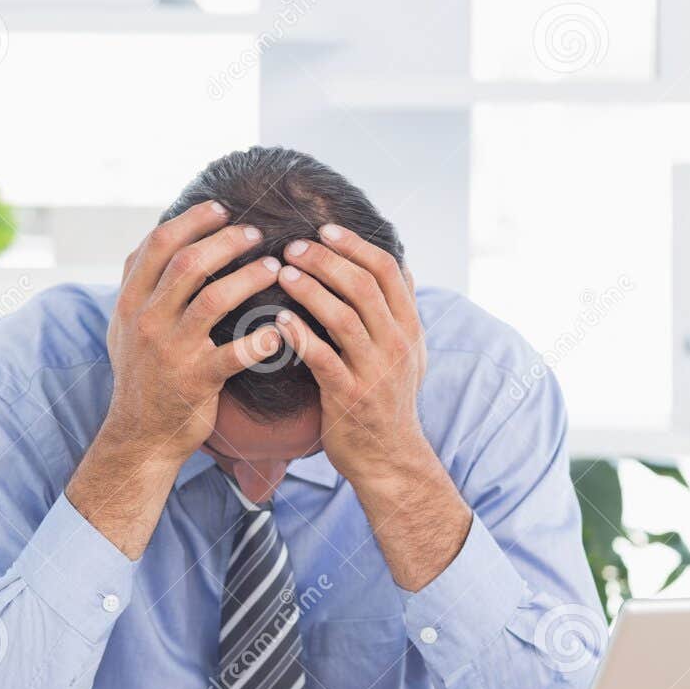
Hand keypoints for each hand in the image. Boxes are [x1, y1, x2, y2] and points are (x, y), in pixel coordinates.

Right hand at [66, 201, 280, 558]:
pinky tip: (280, 329)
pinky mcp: (195, 380)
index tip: (221, 209)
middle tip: (257, 233)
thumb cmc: (140, 377)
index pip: (158, 244)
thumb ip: (137, 285)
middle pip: (187, 263)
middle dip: (226, 241)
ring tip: (275, 267)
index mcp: (129, 302)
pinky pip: (234, 354)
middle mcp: (145, 321)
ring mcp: (170, 351)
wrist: (139, 436)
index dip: (191, 220)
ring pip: (212, 299)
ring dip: (249, 278)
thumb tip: (154, 239)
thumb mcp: (123, 327)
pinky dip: (261, 340)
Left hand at [274, 224, 470, 590]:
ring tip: (282, 271)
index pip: (388, 270)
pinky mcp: (349, 396)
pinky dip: (301, 335)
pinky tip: (280, 320)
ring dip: (311, 289)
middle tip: (293, 245)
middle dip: (327, 260)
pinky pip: (323, 358)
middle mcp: (396, 344)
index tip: (325, 229)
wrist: (389, 459)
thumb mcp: (409, 354)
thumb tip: (401, 266)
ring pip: (345, 316)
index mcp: (409, 328)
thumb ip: (402, 311)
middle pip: (364, 286)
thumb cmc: (388, 402)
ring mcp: (374, 371)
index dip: (356, 245)